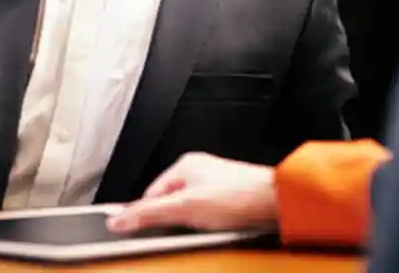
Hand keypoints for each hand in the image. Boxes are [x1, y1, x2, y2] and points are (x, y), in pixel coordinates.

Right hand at [105, 152, 278, 233]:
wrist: (280, 202)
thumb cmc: (239, 196)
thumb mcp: (184, 208)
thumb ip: (149, 213)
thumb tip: (118, 219)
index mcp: (184, 166)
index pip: (151, 193)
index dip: (148, 213)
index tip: (143, 229)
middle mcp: (201, 172)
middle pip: (172, 203)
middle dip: (174, 221)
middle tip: (182, 232)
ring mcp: (219, 186)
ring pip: (193, 211)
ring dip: (196, 226)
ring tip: (206, 232)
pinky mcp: (234, 201)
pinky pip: (212, 217)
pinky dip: (213, 227)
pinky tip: (220, 233)